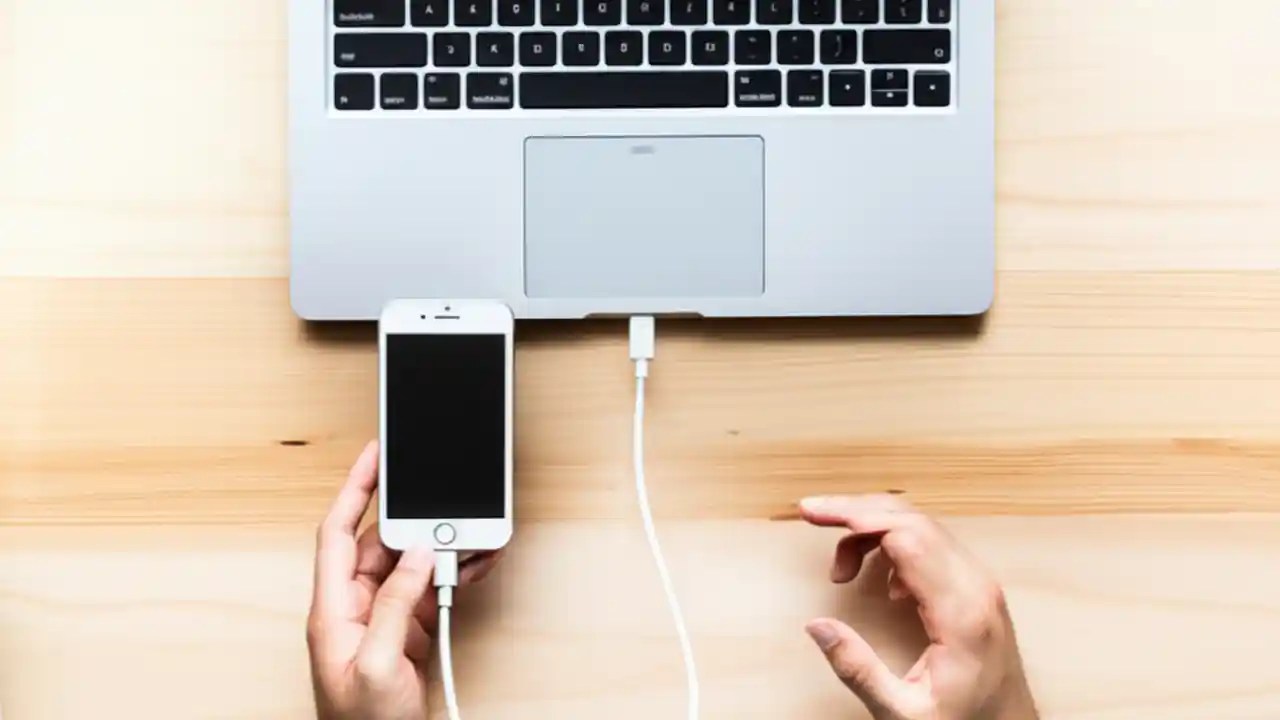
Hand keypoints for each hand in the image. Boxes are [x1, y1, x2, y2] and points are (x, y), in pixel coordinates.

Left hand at [307, 441, 500, 719]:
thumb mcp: (379, 665)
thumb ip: (396, 605)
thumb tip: (416, 554)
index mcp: (333, 611)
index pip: (336, 533)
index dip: (354, 490)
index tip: (375, 456)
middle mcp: (354, 610)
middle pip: (379, 544)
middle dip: (411, 518)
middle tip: (440, 497)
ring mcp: (380, 622)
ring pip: (409, 566)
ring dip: (439, 547)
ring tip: (469, 531)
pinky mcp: (404, 635)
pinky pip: (427, 591)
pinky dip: (450, 575)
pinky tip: (473, 564)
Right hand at [800, 495, 1036, 719]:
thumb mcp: (904, 713)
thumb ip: (858, 670)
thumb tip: (816, 626)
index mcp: (961, 613)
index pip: (906, 537)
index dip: (856, 517)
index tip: (814, 516)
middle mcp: (977, 587)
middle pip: (912, 520)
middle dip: (857, 511)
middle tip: (813, 514)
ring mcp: (981, 583)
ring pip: (923, 527)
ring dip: (875, 530)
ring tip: (841, 569)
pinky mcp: (978, 587)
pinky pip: (935, 544)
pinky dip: (897, 546)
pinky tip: (883, 583)